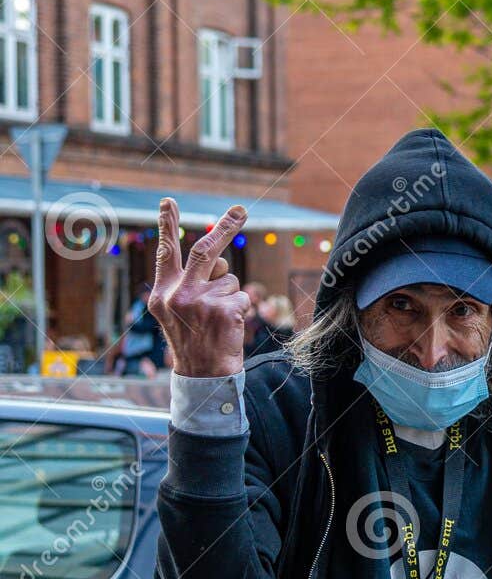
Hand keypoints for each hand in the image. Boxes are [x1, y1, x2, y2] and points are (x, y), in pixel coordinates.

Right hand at [149, 199, 250, 376]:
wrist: (202, 376)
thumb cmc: (193, 341)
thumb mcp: (176, 312)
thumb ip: (189, 283)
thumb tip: (218, 257)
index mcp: (162, 293)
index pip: (167, 253)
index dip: (167, 226)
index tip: (168, 202)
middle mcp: (177, 294)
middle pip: (205, 250)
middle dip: (225, 227)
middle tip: (241, 209)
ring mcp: (200, 302)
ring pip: (228, 279)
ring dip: (230, 295)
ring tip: (218, 319)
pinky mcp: (223, 310)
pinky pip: (242, 296)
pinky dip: (241, 309)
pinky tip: (228, 326)